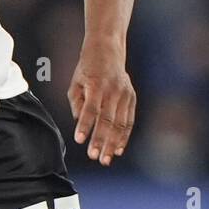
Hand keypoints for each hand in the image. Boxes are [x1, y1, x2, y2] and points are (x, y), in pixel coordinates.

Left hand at [67, 40, 135, 166]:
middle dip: (101, 140)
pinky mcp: (132, 98)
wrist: (108, 49)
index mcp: (96, 84)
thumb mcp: (76, 82)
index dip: (85, 125)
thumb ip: (77, 102)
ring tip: (105, 159)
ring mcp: (125, 94)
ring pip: (120, 123)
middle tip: (94, 157)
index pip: (91, 108)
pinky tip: (118, 150)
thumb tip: (80, 121)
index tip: (79, 140)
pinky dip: (124, 137)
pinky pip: (129, 121)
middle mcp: (113, 90)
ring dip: (112, 143)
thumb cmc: (87, 69)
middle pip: (107, 119)